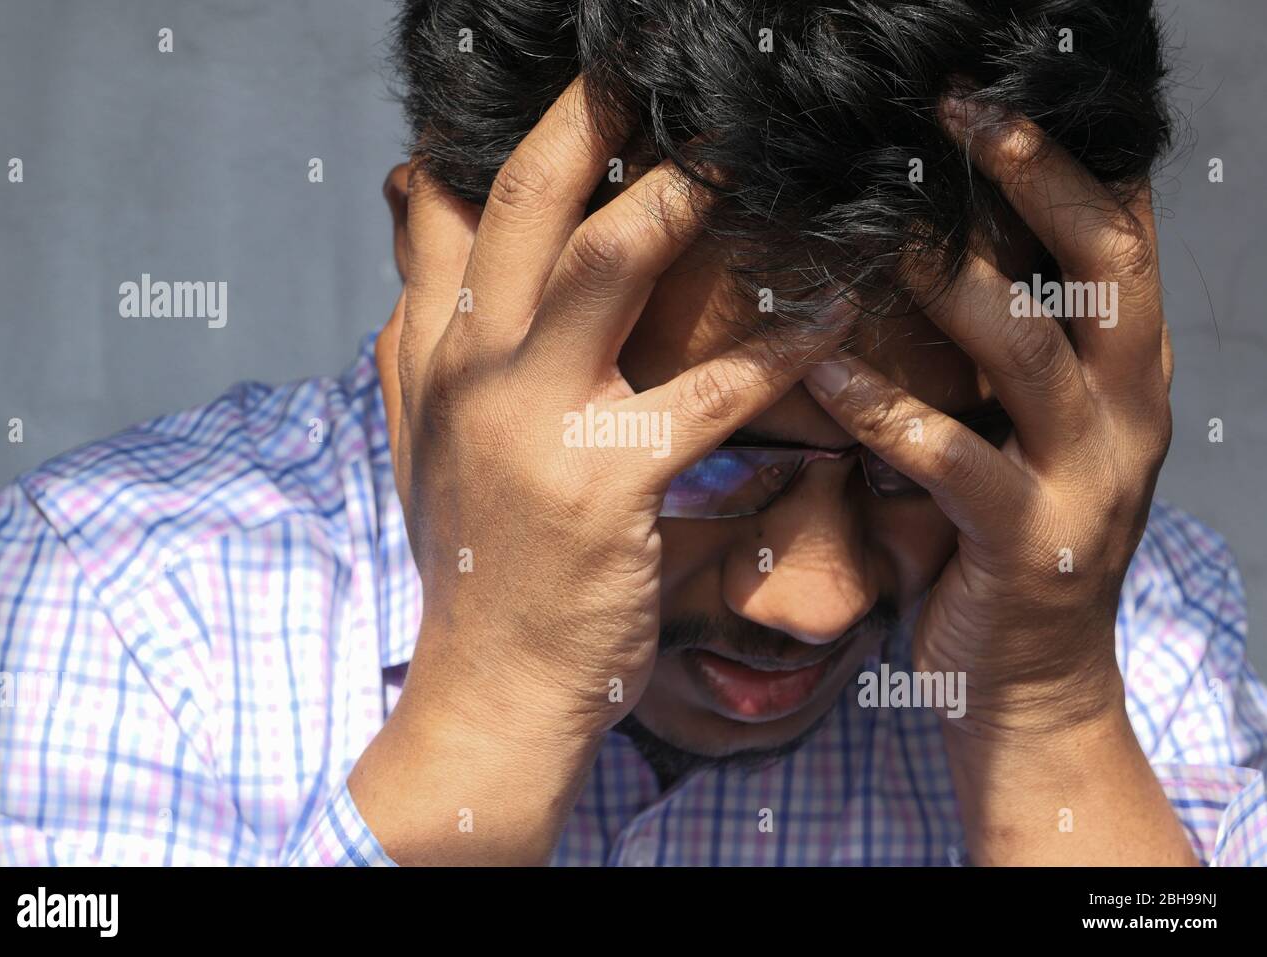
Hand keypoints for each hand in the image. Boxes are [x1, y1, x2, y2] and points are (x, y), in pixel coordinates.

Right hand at [357, 78, 837, 861]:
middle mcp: (473, 371)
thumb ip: (423, 328)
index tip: (577, 88)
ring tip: (747, 149)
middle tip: (652, 70)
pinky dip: (780, 346)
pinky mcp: (608, 483)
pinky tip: (833, 311)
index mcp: (433, 356)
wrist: (490, 686)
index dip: (510, 133)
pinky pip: (710, 392)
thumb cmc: (477, 562)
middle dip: (593, 117)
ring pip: (608, 265)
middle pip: (528, 203)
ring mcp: (535, 422)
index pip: (454, 212)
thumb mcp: (423, 437)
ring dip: (686, 194)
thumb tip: (425, 216)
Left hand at [801, 99, 1193, 863]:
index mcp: (1125, 379)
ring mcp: (1084, 482)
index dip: (1068, 162)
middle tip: (955, 113)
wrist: (1031, 693)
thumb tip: (935, 261)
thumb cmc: (1007, 552)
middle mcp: (1126, 416)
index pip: (1122, 243)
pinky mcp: (1026, 545)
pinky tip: (822, 364)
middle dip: (1032, 181)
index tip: (994, 97)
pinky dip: (884, 406)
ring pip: (1028, 354)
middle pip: (1102, 268)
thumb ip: (1001, 361)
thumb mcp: (1022, 439)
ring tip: (880, 224)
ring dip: (955, 281)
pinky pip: (951, 459)